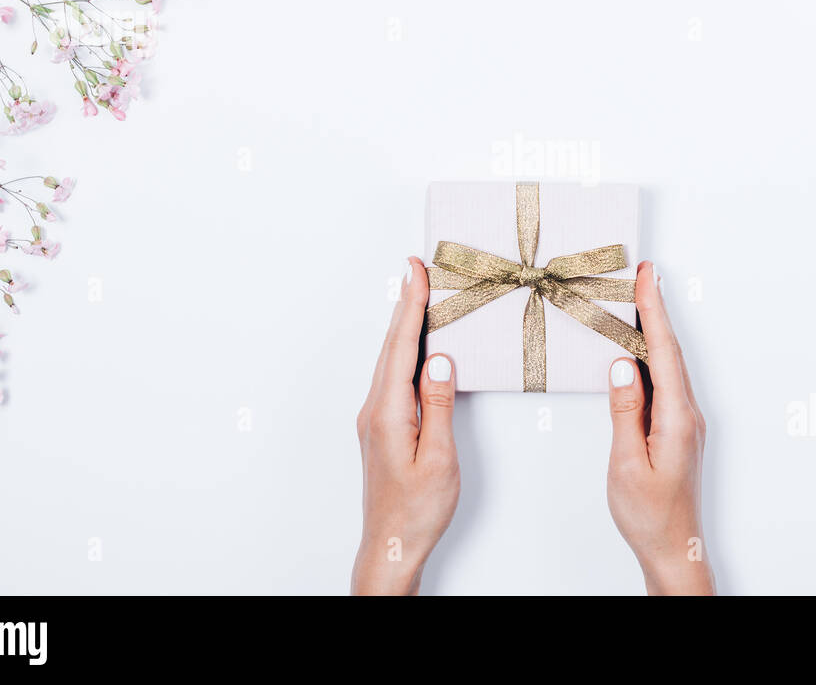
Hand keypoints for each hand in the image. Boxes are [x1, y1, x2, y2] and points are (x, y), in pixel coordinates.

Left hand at [351, 256, 458, 594]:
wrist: (390, 546)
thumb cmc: (416, 510)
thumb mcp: (439, 458)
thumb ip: (438, 406)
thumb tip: (440, 361)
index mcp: (388, 412)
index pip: (401, 347)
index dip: (411, 306)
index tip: (415, 271)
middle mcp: (374, 409)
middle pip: (391, 346)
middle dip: (406, 304)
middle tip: (415, 268)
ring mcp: (375, 418)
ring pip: (390, 360)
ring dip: (405, 326)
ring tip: (418, 295)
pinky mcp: (381, 427)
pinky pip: (392, 376)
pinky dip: (404, 351)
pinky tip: (415, 345)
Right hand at [607, 261, 714, 594]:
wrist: (673, 549)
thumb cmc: (648, 514)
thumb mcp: (626, 463)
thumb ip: (625, 410)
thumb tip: (622, 365)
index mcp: (676, 418)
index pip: (663, 352)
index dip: (654, 311)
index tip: (647, 277)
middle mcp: (687, 414)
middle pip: (671, 351)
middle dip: (656, 310)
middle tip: (643, 274)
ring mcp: (685, 422)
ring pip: (669, 365)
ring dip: (655, 331)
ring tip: (639, 300)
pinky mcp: (678, 430)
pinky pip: (666, 382)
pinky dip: (654, 357)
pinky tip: (640, 351)